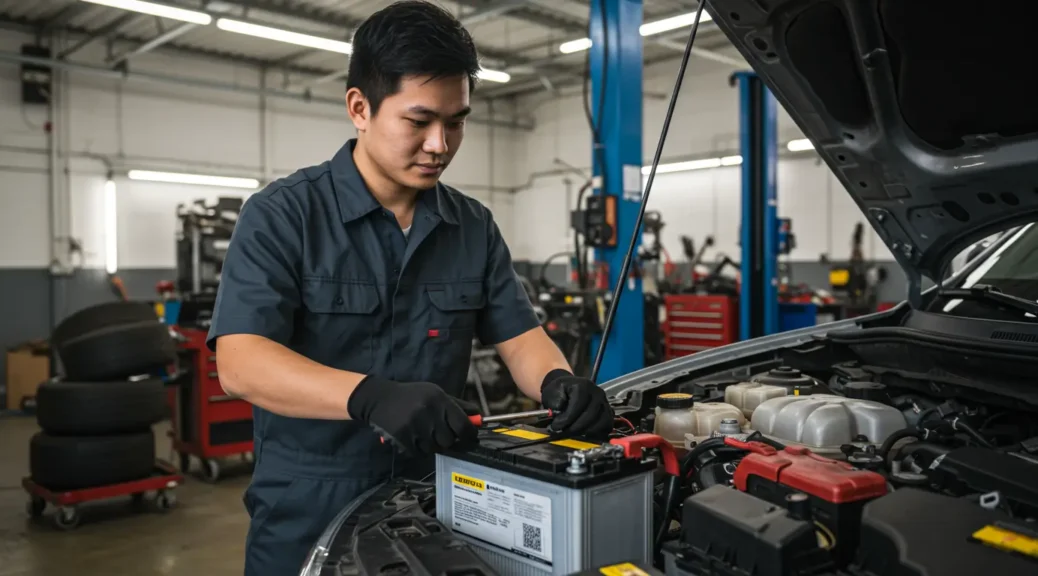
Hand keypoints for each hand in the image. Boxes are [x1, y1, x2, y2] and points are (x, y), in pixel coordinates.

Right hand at [347, 376, 477, 453]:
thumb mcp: (435, 393)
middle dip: (446, 440)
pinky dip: (418, 449)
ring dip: (430, 444)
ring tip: (421, 432)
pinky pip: (419, 453)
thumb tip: (479, 418)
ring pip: (434, 449)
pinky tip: (412, 437)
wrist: (379, 399)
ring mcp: (415, 426)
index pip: (463, 426)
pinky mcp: (403, 437)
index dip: (469, 436)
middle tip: (438, 433)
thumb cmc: (412, 396)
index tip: (469, 438)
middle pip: (450, 441)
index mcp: (440, 401)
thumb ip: (458, 406)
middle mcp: (429, 413)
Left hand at [540, 369, 613, 437]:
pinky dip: (597, 432)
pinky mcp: (608, 411)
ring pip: (601, 422)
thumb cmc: (559, 391)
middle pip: (590, 416)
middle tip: (563, 432)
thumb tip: (558, 415)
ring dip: (586, 431)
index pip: (577, 406)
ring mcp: (605, 402)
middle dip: (574, 428)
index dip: (566, 419)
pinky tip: (585, 433)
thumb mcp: (551, 392)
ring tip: (573, 432)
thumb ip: (554, 403)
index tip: (555, 426)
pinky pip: (607, 425)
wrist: (568, 388)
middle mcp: (597, 393)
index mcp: (583, 386)